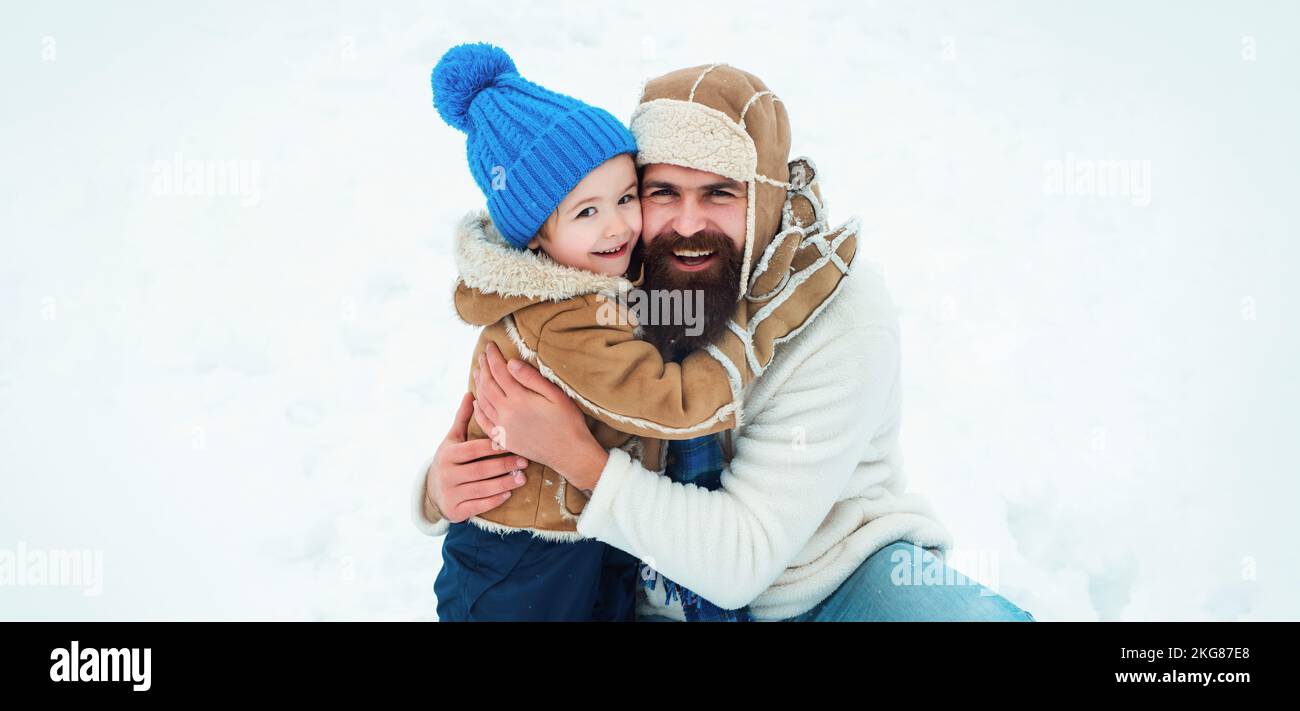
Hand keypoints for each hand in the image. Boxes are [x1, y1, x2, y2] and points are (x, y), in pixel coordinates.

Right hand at [425, 391, 529, 522]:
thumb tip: (471, 393)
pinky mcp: (454, 511)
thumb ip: (463, 418)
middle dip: (504, 466)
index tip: (512, 443)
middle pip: (480, 470)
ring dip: (504, 484)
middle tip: (524, 461)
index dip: (493, 447)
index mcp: (447, 454)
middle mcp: (446, 474)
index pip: (473, 450)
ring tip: (522, 479)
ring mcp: (450, 493)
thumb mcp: (453, 439)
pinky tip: (508, 494)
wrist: (433, 491)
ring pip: (482, 489)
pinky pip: (478, 506)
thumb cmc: (451, 459)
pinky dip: (494, 500)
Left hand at [472, 342, 608, 490]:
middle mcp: (507, 413)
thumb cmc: (568, 422)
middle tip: (482, 355)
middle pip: (487, 385)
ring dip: (479, 385)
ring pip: (483, 402)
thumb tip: (511, 363)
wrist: (570, 454)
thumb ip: (531, 378)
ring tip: (478, 372)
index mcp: (519, 399)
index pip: (499, 371)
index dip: (493, 357)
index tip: (490, 345)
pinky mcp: (505, 440)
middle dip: (483, 367)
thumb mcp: (555, 395)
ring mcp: (503, 428)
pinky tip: (477, 402)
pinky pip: (484, 423)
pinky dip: (478, 410)